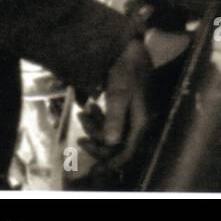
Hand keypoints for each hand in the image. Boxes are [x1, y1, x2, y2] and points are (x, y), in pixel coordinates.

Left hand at [78, 38, 152, 167]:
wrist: (130, 50)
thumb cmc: (126, 70)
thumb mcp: (118, 93)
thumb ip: (115, 118)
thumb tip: (110, 142)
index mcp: (140, 122)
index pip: (127, 152)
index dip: (112, 163)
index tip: (95, 171)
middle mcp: (138, 122)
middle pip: (117, 145)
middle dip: (96, 140)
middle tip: (80, 134)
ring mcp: (132, 115)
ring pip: (111, 133)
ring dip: (94, 127)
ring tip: (82, 112)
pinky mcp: (126, 108)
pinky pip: (111, 122)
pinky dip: (98, 118)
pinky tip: (89, 106)